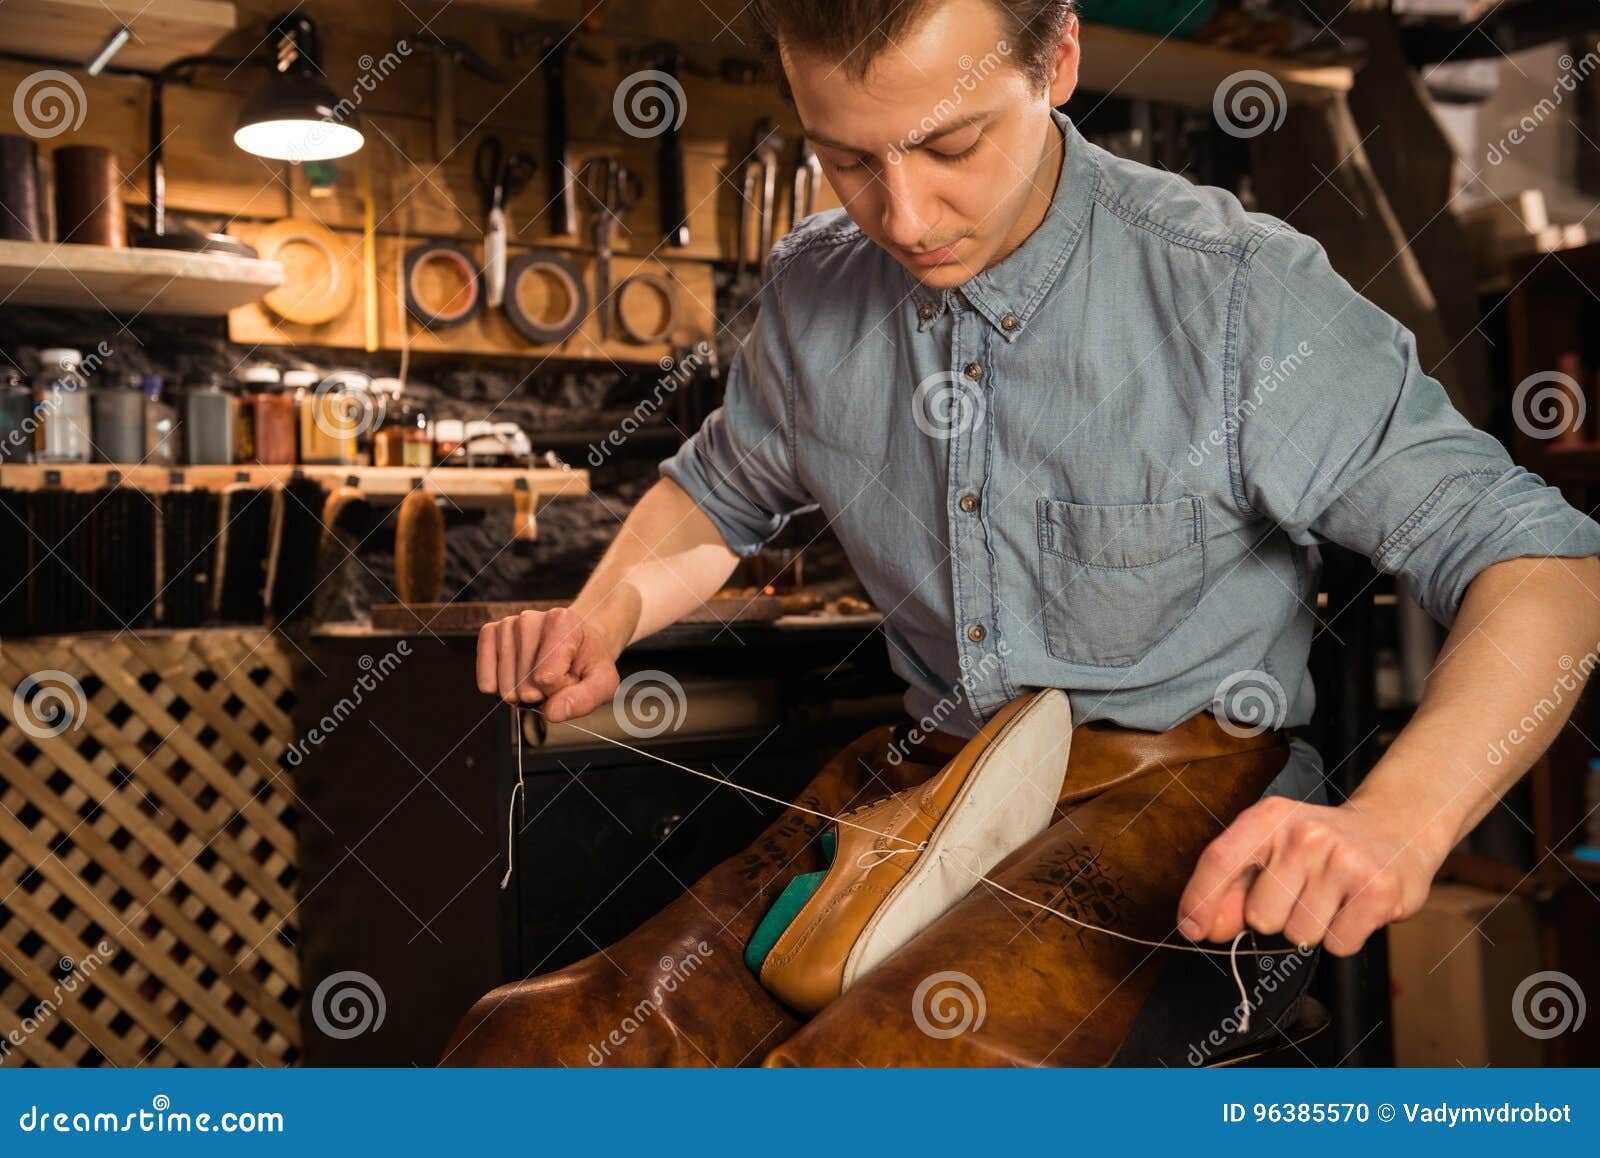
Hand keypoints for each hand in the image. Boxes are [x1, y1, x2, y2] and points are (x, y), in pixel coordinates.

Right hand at [475, 606, 619, 721]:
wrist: (576, 644)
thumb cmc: (588, 663)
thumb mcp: (603, 682)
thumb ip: (585, 699)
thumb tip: (553, 713)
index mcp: (562, 621)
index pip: (548, 678)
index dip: (561, 689)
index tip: (571, 676)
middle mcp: (530, 617)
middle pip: (525, 684)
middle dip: (542, 693)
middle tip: (555, 678)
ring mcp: (508, 625)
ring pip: (506, 686)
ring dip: (523, 693)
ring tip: (538, 677)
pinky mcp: (490, 634)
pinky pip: (485, 680)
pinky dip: (499, 690)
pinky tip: (514, 681)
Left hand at [1175, 796, 1443, 956]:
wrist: (1396, 830)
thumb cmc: (1321, 847)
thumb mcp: (1272, 849)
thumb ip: (1232, 887)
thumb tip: (1203, 927)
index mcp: (1269, 818)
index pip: (1219, 860)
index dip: (1199, 899)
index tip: (1191, 930)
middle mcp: (1305, 834)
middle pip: (1261, 916)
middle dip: (1276, 919)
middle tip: (1302, 893)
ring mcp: (1344, 860)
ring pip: (1300, 936)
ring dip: (1312, 929)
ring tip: (1330, 897)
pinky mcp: (1378, 890)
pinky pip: (1338, 945)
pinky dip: (1343, 937)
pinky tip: (1353, 907)